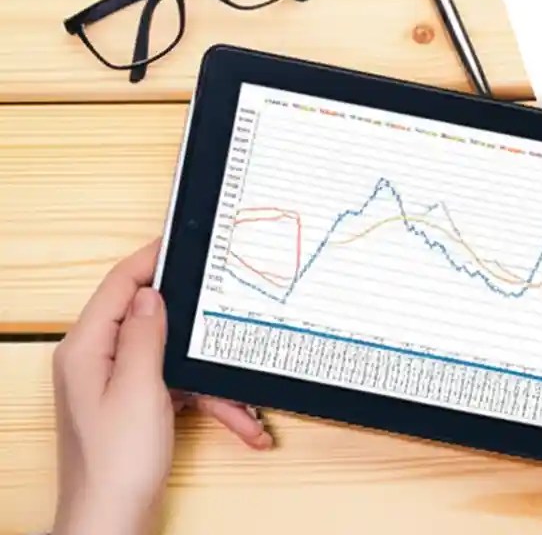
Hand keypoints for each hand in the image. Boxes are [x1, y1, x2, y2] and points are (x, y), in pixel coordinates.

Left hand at [52, 240, 272, 534]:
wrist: (113, 522)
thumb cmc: (115, 464)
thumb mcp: (139, 390)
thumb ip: (146, 336)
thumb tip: (154, 294)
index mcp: (87, 349)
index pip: (120, 285)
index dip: (151, 258)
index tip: (183, 240)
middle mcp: (99, 362)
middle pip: (154, 320)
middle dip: (199, 324)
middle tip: (229, 300)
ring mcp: (120, 386)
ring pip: (177, 358)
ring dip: (216, 377)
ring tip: (249, 396)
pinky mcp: (140, 409)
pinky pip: (184, 390)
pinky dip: (215, 403)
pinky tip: (245, 423)